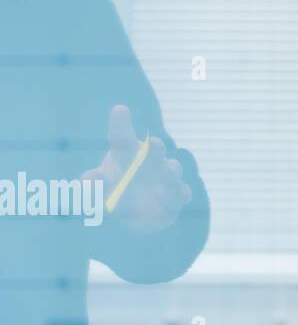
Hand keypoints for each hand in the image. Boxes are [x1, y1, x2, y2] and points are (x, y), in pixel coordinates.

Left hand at [82, 104, 192, 234]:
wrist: (135, 214)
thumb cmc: (114, 193)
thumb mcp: (98, 190)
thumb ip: (93, 184)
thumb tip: (90, 178)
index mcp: (127, 155)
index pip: (122, 138)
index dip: (120, 124)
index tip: (119, 110)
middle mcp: (150, 161)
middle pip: (155, 150)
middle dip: (155, 147)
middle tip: (152, 144)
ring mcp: (166, 178)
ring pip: (172, 169)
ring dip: (171, 170)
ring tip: (167, 173)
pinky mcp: (175, 196)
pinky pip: (182, 192)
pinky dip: (181, 193)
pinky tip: (178, 195)